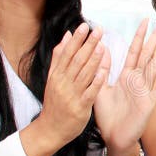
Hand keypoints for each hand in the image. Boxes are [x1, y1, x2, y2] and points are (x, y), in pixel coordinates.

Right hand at [38, 23, 108, 146]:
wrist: (50, 130)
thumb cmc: (55, 103)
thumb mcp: (53, 79)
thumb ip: (59, 57)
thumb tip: (66, 36)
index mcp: (56, 75)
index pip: (66, 53)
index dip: (76, 39)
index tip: (84, 26)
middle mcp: (63, 83)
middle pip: (76, 60)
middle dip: (87, 44)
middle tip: (98, 30)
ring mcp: (71, 95)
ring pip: (83, 74)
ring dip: (93, 59)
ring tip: (102, 45)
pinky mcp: (80, 107)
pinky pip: (90, 92)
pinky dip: (96, 81)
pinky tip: (104, 71)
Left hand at [94, 18, 155, 155]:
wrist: (114, 139)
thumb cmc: (108, 117)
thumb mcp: (100, 90)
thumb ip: (102, 70)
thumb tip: (102, 49)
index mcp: (126, 75)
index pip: (134, 50)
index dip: (139, 35)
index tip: (145, 20)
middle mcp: (138, 79)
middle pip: (149, 53)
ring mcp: (146, 90)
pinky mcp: (150, 102)